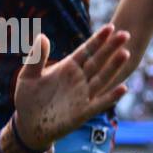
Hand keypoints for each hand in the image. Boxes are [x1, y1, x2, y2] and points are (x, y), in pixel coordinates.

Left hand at [13, 25, 129, 149]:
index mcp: (68, 67)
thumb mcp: (28, 76)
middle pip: (98, 60)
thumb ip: (36, 57)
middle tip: (125, 33)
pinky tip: (123, 88)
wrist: (27, 125)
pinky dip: (111, 96)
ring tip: (125, 53)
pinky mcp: (83, 112)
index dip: (98, 39)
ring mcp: (82, 95)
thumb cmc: (28, 98)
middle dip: (111, 48)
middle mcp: (79, 79)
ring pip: (102, 78)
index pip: (86, 50)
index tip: (110, 27)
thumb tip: (42, 36)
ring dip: (114, 67)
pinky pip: (100, 103)